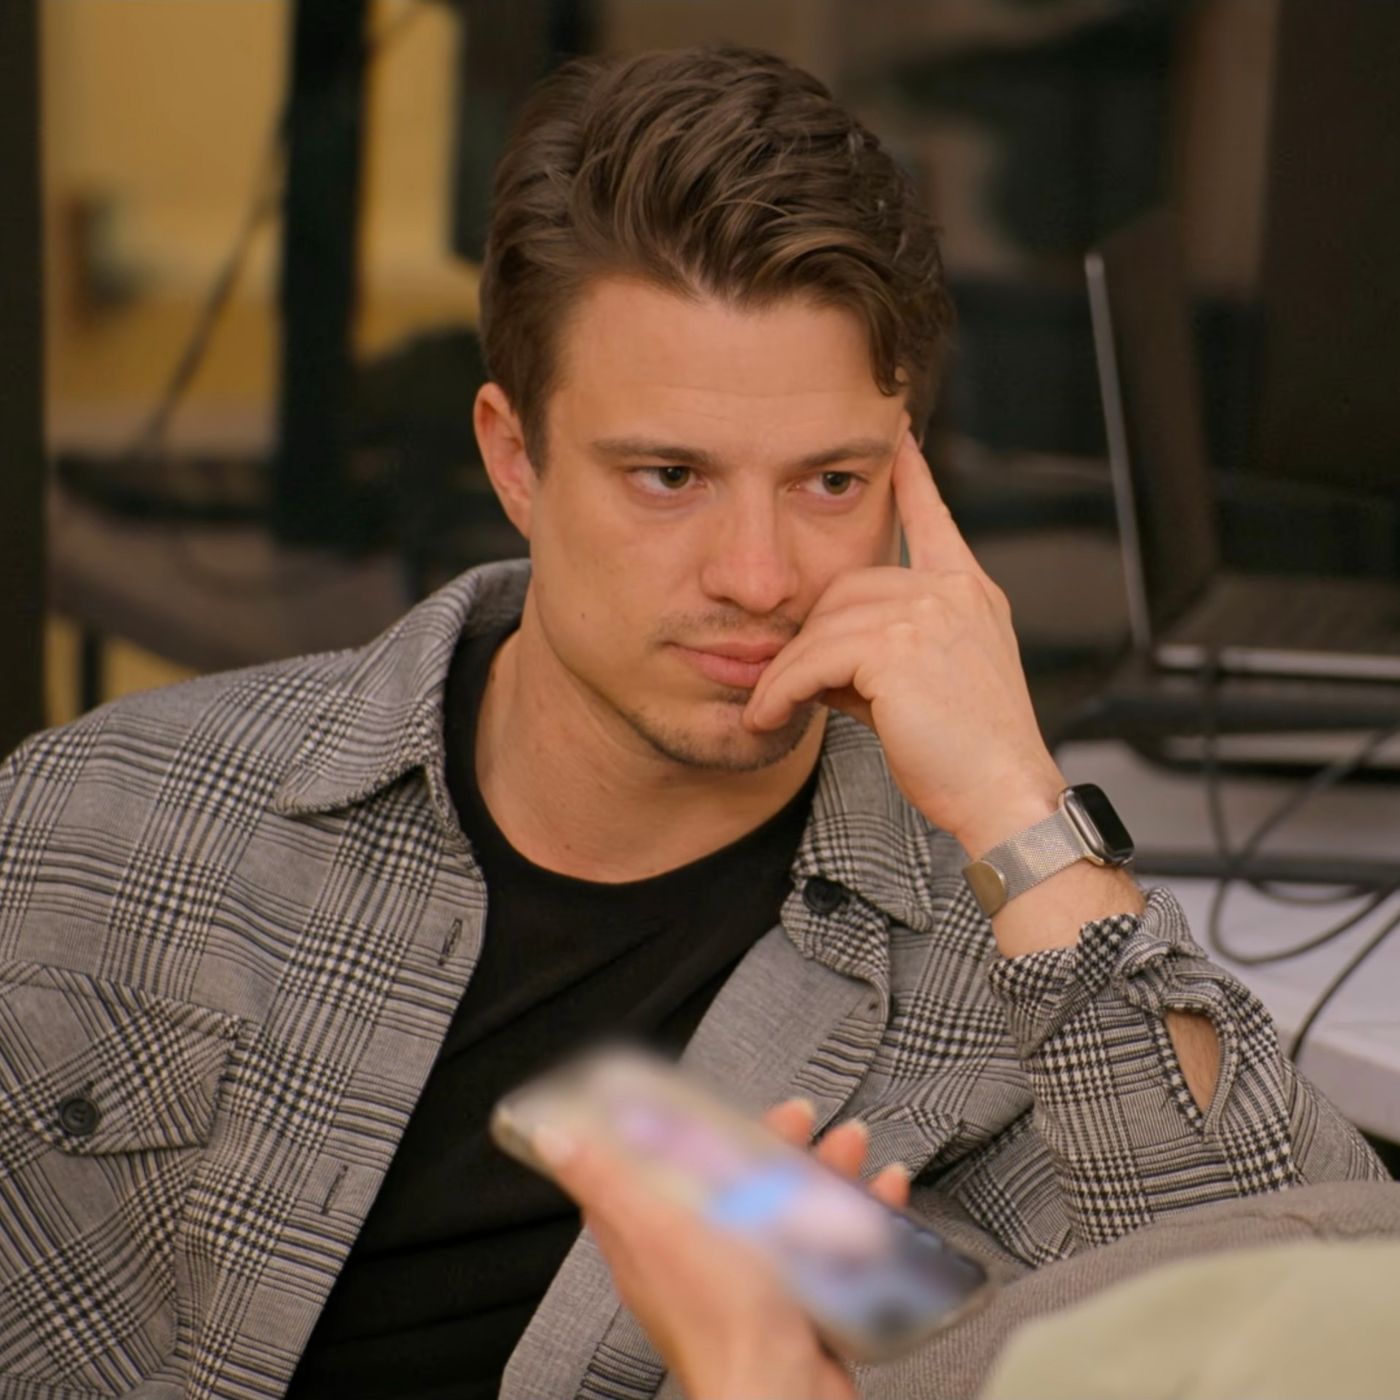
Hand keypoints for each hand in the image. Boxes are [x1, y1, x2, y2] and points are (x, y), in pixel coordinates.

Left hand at [539, 1099, 910, 1399]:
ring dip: (820, 1172)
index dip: (676, 1133)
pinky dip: (857, 1218)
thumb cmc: (721, 1321)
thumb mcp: (656, 1228)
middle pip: (729, 1184)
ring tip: (847, 1148)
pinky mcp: (801, 1305)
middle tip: (797, 1120)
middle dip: (768, 1144)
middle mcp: (701, 1262)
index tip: (701, 1104)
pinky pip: (830, 1250)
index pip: (652, 1174)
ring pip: (785, 1211)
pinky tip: (880, 1197)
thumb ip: (608, 1180)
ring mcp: (754, 1284)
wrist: (787, 1394)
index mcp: (655, 1242)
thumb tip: (555, 1139)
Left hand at [744, 432, 1063, 854]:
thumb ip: (880, 656)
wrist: (1004, 795)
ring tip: (768, 708)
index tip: (899, 440)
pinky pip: (814, 659)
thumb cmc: (970, 756)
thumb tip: (816, 657)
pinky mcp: (898, 647)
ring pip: (822, 627)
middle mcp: (951, 593)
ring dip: (786, 672)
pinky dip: (783, 689)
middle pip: (846, 588)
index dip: (912, 480)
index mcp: (968, 594)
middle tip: (787, 687)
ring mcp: (928, 613)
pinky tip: (769, 715)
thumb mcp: (928, 690)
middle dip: (811, 639)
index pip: (934, 520)